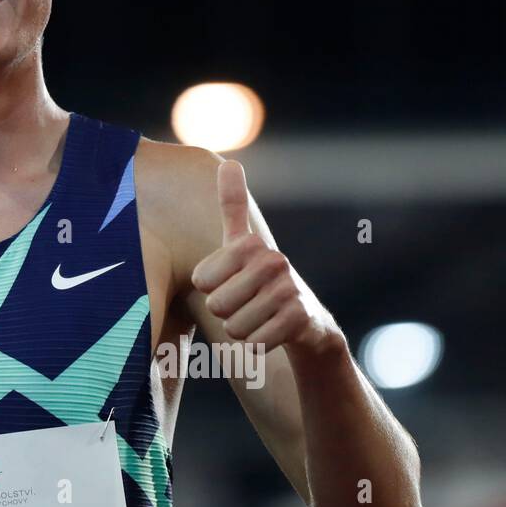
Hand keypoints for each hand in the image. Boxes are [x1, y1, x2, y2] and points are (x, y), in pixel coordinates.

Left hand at [190, 160, 336, 355]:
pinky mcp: (300, 320)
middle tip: (245, 304)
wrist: (306, 323)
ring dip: (241, 330)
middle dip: (225, 313)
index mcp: (251, 243)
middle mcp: (273, 261)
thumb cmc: (260, 280)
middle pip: (216, 304)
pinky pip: (255, 343)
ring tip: (258, 317)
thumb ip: (233, 206)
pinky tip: (272, 333)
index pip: (200, 280)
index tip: (228, 281)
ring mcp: (289, 290)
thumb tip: (227, 161)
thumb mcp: (242, 243)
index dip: (209, 289)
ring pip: (233, 327)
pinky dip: (258, 345)